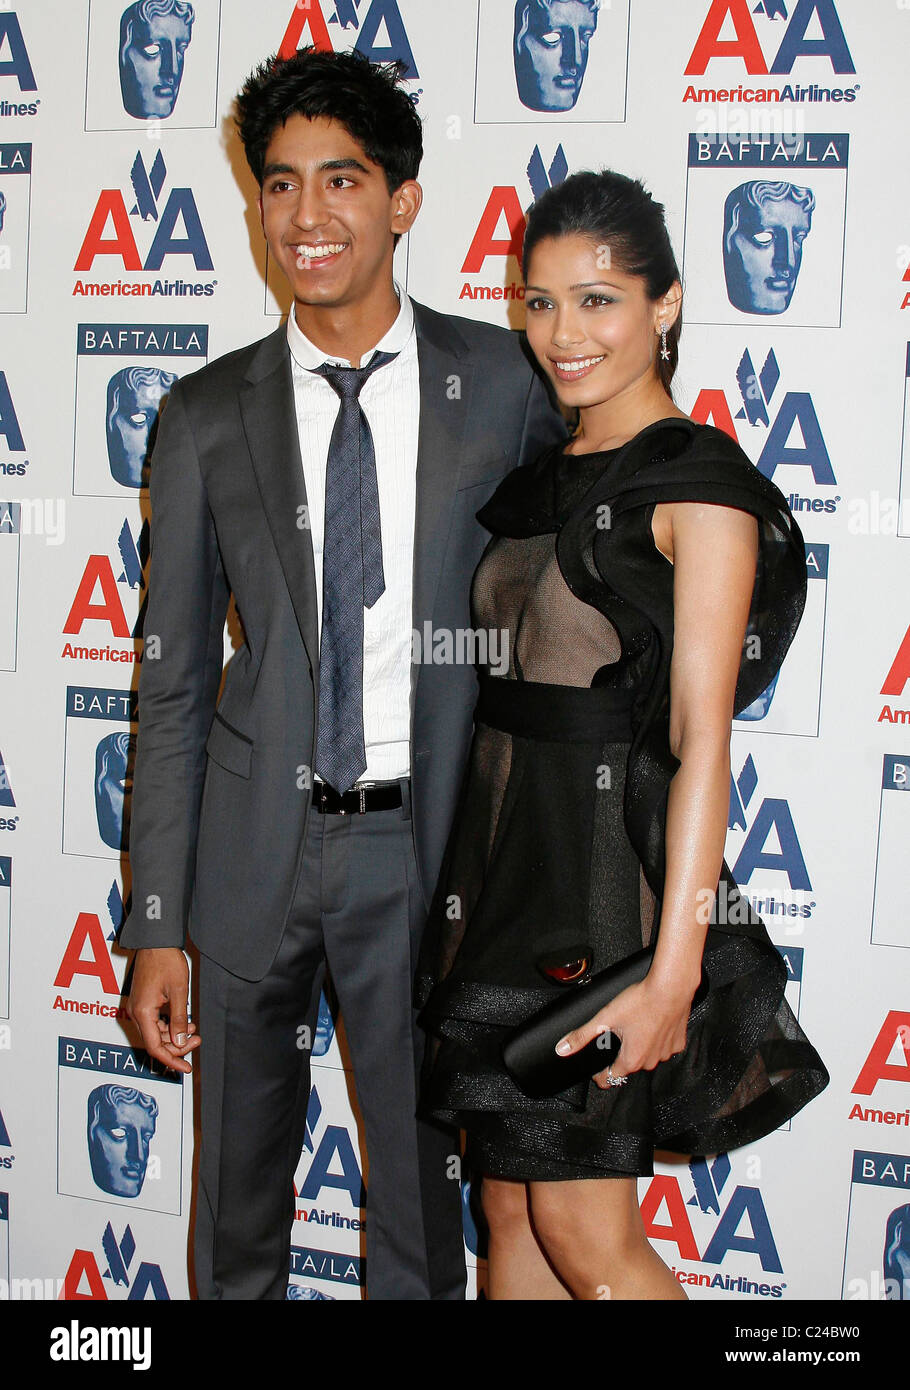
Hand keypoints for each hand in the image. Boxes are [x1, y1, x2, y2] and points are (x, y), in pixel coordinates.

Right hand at [127, 947, 198, 1074]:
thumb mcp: (178, 991)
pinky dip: (169, 1025)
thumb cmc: (166, 961)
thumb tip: (180, 1041)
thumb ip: (179, 1018)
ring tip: (195, 1030)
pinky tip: (185, 1021)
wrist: (156, 940)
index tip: (185, 1068)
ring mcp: (138, 1006)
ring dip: (174, 1035)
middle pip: (155, 1042)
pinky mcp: (143, 1001)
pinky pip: (154, 1022)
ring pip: (155, 1033)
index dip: (170, 1060)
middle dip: (177, 1046)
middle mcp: (137, 1012)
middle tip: (198, 1041)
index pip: (154, 1047)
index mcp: (143, 1012)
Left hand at [554, 974, 695, 1089]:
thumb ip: (583, 1035)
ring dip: (639, 1047)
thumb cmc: (641, 1001)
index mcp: (631, 1060)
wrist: (671, 987)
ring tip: (634, 1026)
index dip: (599, 1074)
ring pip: (647, 1057)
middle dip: (619, 1054)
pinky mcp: (678, 1043)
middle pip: (628, 1066)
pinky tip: (651, 1024)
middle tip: (615, 1034)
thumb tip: (562, 1048)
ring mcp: (666, 1054)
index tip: (595, 1066)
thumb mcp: (605, 1017)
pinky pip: (662, 1047)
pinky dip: (656, 1040)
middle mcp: (650, 1062)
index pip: (610, 1079)